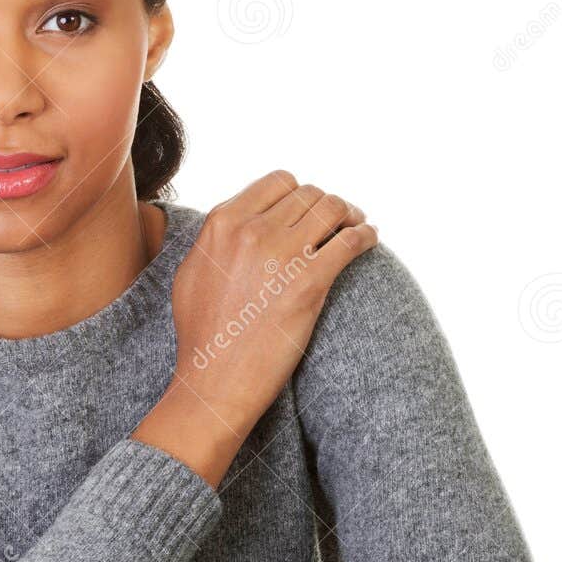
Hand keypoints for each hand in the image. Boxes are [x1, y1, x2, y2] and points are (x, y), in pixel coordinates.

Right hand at [168, 169, 376, 433]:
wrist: (214, 378)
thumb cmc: (201, 333)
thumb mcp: (191, 271)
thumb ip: (214, 239)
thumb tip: (238, 223)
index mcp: (223, 222)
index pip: (277, 182)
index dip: (298, 194)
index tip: (307, 208)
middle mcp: (252, 230)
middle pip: (308, 193)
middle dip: (327, 203)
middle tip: (340, 217)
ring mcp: (282, 254)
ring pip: (333, 208)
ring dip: (350, 214)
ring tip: (356, 224)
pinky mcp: (310, 281)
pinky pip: (351, 241)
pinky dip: (366, 235)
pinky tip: (369, 239)